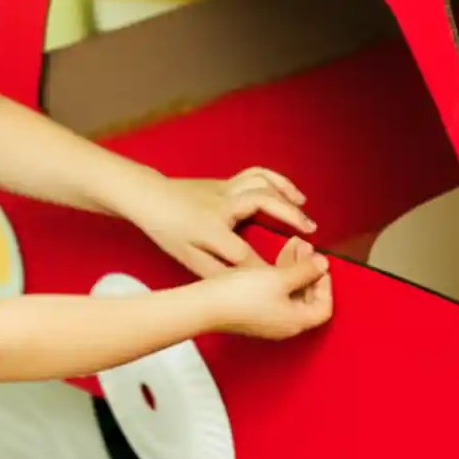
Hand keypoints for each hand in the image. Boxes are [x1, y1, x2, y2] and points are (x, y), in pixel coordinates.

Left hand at [134, 167, 317, 277]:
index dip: (262, 268)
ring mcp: (226, 188)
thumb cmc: (167, 229)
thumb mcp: (186, 257)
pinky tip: (292, 193)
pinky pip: (257, 174)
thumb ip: (216, 272)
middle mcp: (222, 204)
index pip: (243, 252)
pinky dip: (278, 180)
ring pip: (262, 182)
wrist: (149, 197)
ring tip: (304, 210)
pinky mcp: (228, 182)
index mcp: (211, 227)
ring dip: (287, 194)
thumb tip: (242, 283)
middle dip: (290, 217)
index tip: (280, 280)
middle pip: (263, 202)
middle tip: (310, 234)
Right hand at [209, 236, 332, 339]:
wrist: (203, 305)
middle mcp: (285, 324)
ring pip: (291, 292)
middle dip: (309, 270)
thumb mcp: (279, 278)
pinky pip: (275, 293)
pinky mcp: (254, 311)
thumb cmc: (240, 295)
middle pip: (308, 297)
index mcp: (296, 321)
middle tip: (306, 247)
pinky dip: (279, 275)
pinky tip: (275, 257)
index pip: (324, 306)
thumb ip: (305, 271)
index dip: (326, 284)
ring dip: (294, 268)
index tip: (320, 264)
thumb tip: (324, 264)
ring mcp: (269, 319)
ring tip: (293, 244)